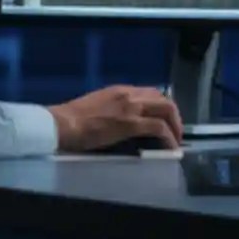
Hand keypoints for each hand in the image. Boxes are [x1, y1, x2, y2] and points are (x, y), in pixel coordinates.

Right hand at [46, 85, 183, 152]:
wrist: (63, 123)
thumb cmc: (72, 119)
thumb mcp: (97, 105)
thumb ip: (113, 108)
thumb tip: (122, 121)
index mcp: (119, 90)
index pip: (150, 92)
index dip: (161, 106)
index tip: (164, 120)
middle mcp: (128, 94)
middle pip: (163, 98)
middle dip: (174, 115)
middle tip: (174, 132)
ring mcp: (131, 108)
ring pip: (166, 109)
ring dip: (175, 126)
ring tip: (175, 141)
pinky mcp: (131, 123)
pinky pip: (159, 128)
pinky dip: (169, 138)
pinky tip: (170, 149)